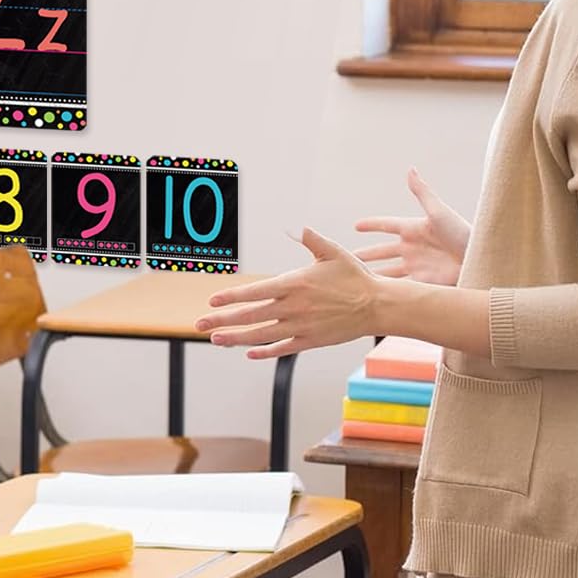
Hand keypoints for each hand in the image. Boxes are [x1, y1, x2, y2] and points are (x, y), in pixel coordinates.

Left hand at [196, 230, 385, 358]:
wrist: (378, 305)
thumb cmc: (354, 276)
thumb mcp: (332, 251)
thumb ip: (310, 238)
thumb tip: (294, 224)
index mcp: (294, 283)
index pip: (254, 292)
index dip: (231, 296)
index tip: (212, 299)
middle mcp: (293, 307)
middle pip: (250, 316)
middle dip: (222, 320)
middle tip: (199, 324)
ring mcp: (301, 326)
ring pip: (261, 335)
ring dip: (236, 338)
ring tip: (215, 339)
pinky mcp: (311, 341)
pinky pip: (282, 348)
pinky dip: (264, 352)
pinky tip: (249, 354)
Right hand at [354, 168, 470, 287]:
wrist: (479, 261)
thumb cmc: (462, 234)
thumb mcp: (439, 212)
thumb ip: (422, 193)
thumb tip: (411, 169)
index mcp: (414, 229)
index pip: (387, 225)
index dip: (372, 225)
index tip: (355, 226)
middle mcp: (412, 247)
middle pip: (382, 251)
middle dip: (366, 254)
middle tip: (348, 258)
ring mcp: (416, 265)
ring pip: (388, 270)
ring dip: (374, 274)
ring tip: (358, 280)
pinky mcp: (422, 282)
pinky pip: (400, 285)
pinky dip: (388, 288)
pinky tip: (376, 293)